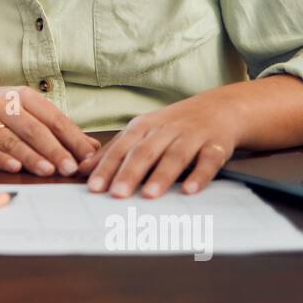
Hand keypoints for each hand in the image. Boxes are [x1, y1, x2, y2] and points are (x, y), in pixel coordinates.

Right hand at [0, 86, 100, 176]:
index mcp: (22, 95)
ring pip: (11, 141)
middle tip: (71, 168)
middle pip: (34, 129)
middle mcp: (3, 104)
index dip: (72, 138)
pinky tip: (14, 168)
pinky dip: (0, 159)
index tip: (88, 157)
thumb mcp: (24, 110)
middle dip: (55, 150)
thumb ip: (56, 128)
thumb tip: (92, 149)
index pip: (53, 118)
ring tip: (49, 171)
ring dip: (31, 157)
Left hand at [78, 93, 242, 198]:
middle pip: (145, 151)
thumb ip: (114, 150)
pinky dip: (200, 175)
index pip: (121, 148)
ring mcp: (192, 137)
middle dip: (130, 173)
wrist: (219, 108)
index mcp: (143, 126)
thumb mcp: (141, 131)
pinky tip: (190, 190)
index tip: (94, 188)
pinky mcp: (216, 146)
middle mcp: (165, 130)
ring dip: (162, 175)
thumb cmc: (173, 125)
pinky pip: (208, 161)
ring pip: (175, 156)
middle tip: (117, 194)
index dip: (107, 167)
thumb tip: (82, 169)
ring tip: (149, 195)